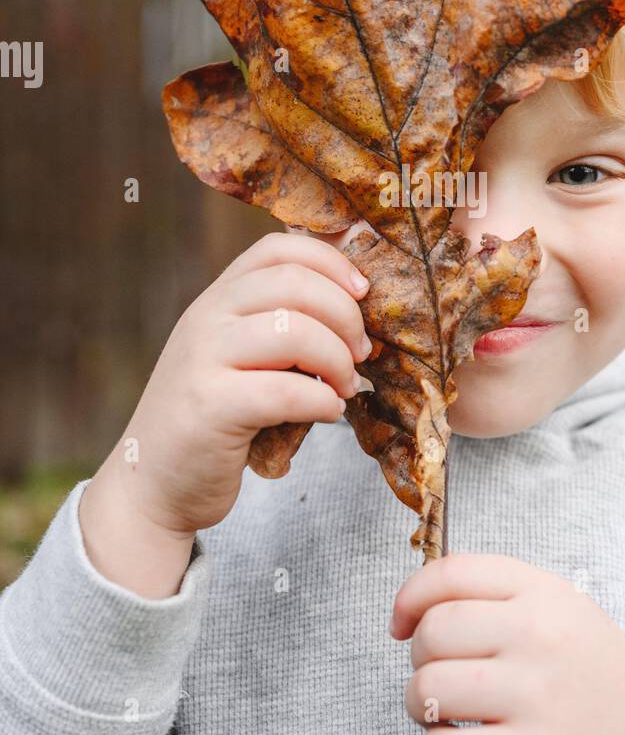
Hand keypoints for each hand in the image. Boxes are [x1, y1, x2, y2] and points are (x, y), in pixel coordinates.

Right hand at [91, 231, 370, 538]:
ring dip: (338, 360)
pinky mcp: (209, 407)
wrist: (153, 485)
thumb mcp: (240, 358)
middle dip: (345, 315)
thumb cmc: (214, 421)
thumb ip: (281, 326)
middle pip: (293, 283)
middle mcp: (206, 318)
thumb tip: (356, 301)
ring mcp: (203, 359)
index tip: (362, 293)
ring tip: (346, 386)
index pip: (277, 249)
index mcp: (217, 298)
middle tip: (361, 353)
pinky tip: (329, 412)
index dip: (330, 262)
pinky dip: (323, 401)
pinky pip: (284, 390)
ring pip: (294, 331)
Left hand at [391, 553, 624, 734]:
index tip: (402, 623)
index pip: (450, 574)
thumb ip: (500, 598)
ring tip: (445, 713)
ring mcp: (536, 697)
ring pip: (428, 689)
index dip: (409, 598)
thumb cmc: (600, 681)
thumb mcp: (565, 612)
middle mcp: (539, 636)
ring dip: (421, 706)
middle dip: (419, 657)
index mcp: (544, 594)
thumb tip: (417, 608)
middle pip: (432, 632)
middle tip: (439, 674)